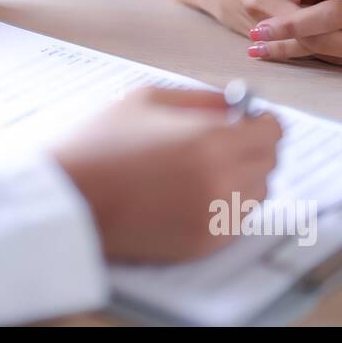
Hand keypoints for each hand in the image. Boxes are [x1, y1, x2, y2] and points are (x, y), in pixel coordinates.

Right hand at [54, 87, 281, 262]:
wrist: (69, 199)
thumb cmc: (101, 144)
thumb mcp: (147, 100)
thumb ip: (200, 98)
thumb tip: (237, 104)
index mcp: (210, 141)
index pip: (273, 133)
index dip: (261, 122)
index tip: (248, 121)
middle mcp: (221, 182)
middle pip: (269, 164)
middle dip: (252, 148)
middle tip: (221, 143)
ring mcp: (214, 218)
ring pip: (256, 194)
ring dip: (240, 179)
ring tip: (198, 170)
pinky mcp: (203, 244)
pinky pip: (236, 222)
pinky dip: (223, 207)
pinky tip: (188, 194)